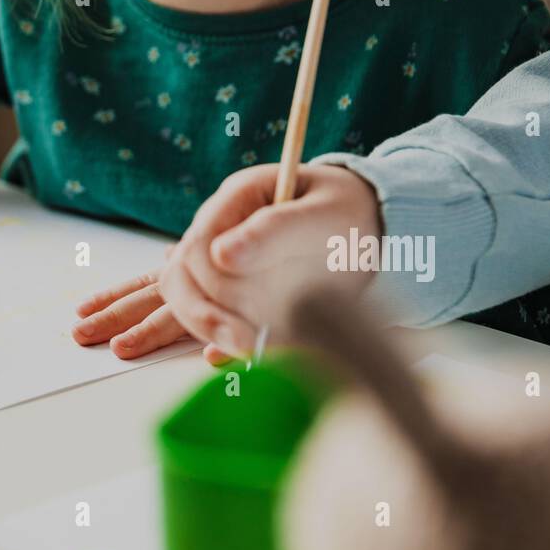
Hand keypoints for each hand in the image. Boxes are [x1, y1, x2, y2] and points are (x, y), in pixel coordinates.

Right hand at [164, 163, 381, 358]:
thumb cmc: (349, 214)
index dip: (211, 284)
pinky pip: (201, 313)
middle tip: (245, 343)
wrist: (369, 229)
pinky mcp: (225, 287)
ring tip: (249, 349)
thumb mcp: (324, 215)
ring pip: (184, 297)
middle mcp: (218, 228)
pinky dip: (216, 336)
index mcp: (237, 198)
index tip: (245, 314)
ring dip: (209, 327)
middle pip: (180, 275)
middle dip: (204, 313)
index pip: (197, 245)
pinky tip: (238, 352)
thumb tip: (221, 254)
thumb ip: (275, 229)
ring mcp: (216, 259)